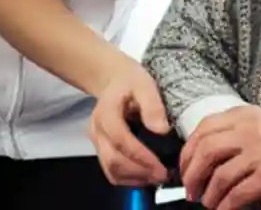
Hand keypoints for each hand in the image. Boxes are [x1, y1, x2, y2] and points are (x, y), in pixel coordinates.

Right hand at [88, 60, 170, 186]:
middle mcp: (97, 131)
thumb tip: (162, 130)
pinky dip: (128, 179)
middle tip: (164, 176)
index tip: (161, 167)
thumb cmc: (131, 81)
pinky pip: (111, 171)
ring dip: (135, 179)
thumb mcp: (145, 85)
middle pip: (113, 160)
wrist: (114, 80)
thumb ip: (152, 106)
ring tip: (158, 178)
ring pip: (111, 170)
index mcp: (106, 113)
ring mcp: (96, 142)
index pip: (121, 140)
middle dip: (140, 172)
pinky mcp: (101, 149)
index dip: (140, 157)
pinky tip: (146, 177)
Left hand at [180, 105, 260, 209]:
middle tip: (191, 190)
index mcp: (247, 115)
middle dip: (191, 175)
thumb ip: (237, 138)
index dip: (188, 152)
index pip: (204, 128)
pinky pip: (236, 195)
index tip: (185, 168)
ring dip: (208, 195)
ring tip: (209, 203)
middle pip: (205, 150)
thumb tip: (201, 162)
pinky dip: (226, 206)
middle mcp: (251, 129)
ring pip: (218, 175)